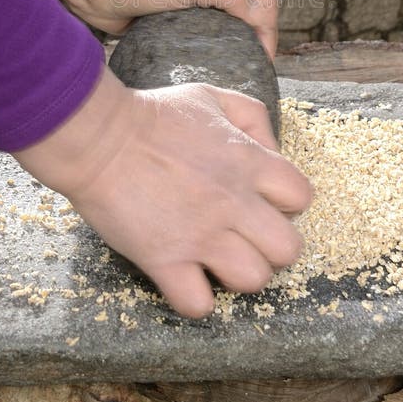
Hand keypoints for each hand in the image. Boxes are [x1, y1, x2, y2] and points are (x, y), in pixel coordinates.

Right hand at [14, 68, 311, 317]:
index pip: (302, 197)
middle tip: (246, 237)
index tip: (263, 201)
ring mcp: (202, 235)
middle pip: (288, 249)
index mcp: (250, 162)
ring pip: (253, 281)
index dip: (287, 203)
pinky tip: (186, 278)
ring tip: (218, 259)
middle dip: (272, 247)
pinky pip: (199, 303)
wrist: (100, 138)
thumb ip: (252, 117)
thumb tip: (271, 150)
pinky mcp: (166, 260)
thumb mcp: (212, 97)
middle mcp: (235, 203)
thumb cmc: (154, 114)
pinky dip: (196, 299)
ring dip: (239, 274)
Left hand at [45, 0, 277, 57]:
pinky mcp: (168, 26)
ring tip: (229, 79)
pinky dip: (205, 58)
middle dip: (258, 44)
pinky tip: (199, 74)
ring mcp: (190, 9)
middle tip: (252, 75)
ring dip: (233, 52)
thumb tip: (260, 19)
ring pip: (225, 33)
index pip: (265, 3)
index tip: (262, 64)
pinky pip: (196, 44)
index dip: (270, 33)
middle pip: (251, 17)